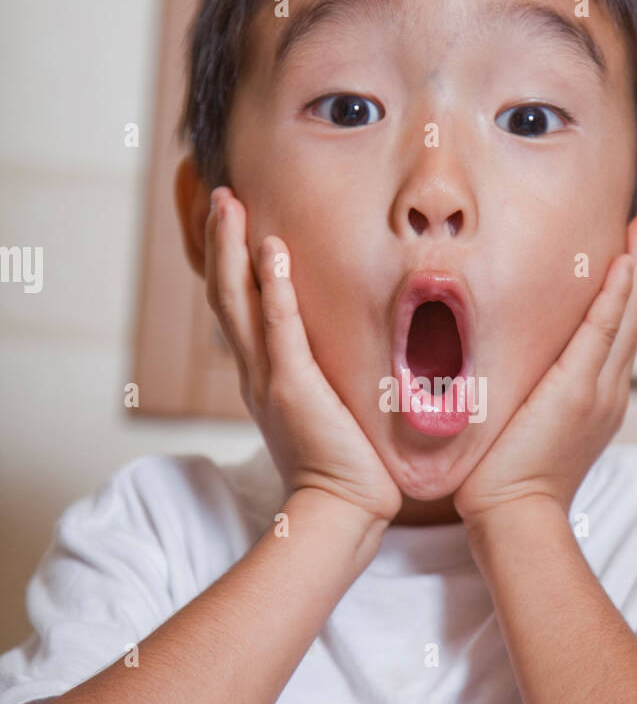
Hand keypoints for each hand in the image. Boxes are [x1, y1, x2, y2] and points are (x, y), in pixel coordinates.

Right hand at [205, 187, 401, 524]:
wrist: (342, 509)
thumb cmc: (347, 467)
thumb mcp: (330, 411)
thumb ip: (328, 379)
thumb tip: (348, 355)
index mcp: (264, 375)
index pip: (239, 308)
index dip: (230, 263)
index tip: (233, 221)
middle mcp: (256, 371)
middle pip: (225, 294)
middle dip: (221, 241)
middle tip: (222, 195)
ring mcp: (270, 377)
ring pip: (238, 301)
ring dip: (232, 248)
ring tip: (230, 204)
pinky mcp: (292, 386)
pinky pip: (278, 326)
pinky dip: (272, 286)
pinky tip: (270, 249)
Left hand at [453, 210, 636, 525]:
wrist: (513, 515)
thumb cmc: (503, 476)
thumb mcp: (523, 419)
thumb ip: (528, 387)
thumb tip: (505, 358)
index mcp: (597, 391)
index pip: (621, 322)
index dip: (633, 279)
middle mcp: (608, 386)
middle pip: (636, 309)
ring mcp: (599, 389)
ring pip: (628, 314)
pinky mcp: (579, 392)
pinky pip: (604, 331)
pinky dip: (618, 294)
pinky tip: (626, 261)